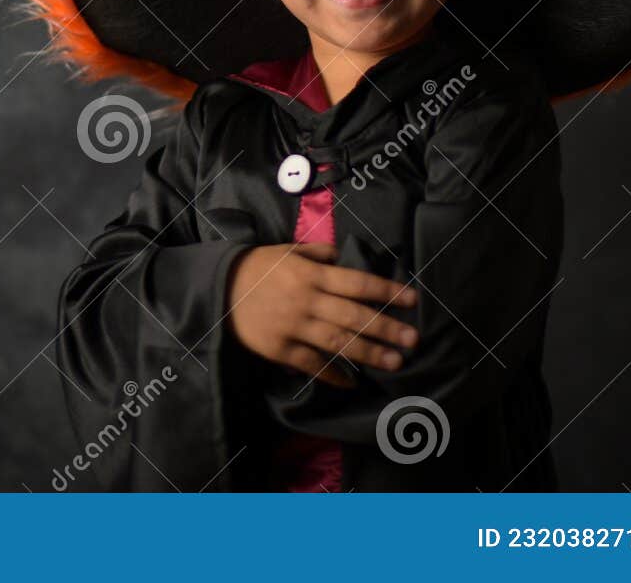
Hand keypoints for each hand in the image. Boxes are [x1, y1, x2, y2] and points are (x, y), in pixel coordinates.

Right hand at [223, 241, 419, 387]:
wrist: (217, 289)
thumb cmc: (257, 267)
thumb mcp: (288, 250)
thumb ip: (319, 253)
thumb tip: (346, 257)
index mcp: (311, 274)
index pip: (357, 282)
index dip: (387, 291)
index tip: (412, 300)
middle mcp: (306, 300)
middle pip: (353, 315)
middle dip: (385, 327)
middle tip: (413, 339)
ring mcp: (293, 327)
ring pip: (338, 342)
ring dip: (369, 353)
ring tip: (395, 362)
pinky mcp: (279, 349)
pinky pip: (312, 364)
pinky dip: (333, 374)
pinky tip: (353, 382)